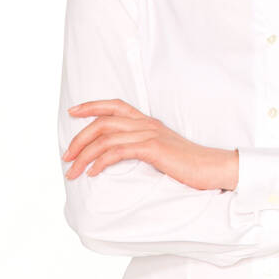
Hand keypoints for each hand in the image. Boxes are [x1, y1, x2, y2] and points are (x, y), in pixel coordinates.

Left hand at [64, 98, 235, 189]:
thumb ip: (142, 146)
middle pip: (103, 121)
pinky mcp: (153, 148)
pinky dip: (100, 162)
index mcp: (148, 122)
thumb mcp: (162, 150)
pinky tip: (93, 173)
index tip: (73, 112)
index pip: (115, 105)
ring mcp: (150, 134)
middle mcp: (147, 124)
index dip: (92, 106)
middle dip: (79, 138)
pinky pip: (117, 151)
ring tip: (72, 171)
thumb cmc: (188, 164)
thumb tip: (118, 156)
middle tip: (66, 157)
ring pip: (106, 137)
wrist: (212, 167)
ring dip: (84, 155)